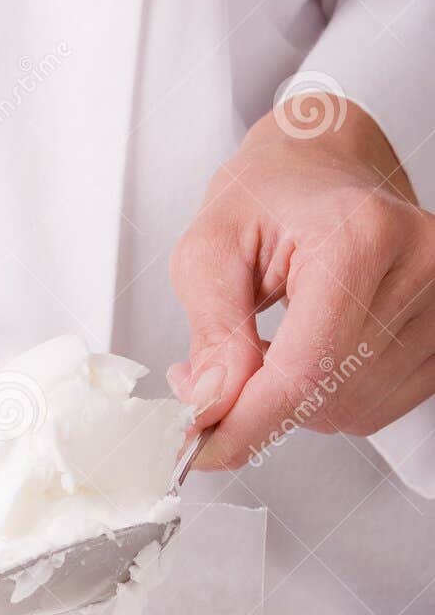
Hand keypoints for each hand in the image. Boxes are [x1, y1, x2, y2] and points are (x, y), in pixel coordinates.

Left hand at [169, 96, 434, 467]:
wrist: (322, 167)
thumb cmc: (267, 196)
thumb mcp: (209, 249)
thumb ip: (211, 334)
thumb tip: (212, 407)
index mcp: (358, 235)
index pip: (305, 371)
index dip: (247, 424)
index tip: (201, 447)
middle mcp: (417, 265)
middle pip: (329, 397)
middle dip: (260, 407)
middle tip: (219, 375)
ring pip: (353, 410)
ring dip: (296, 402)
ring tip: (271, 344)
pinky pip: (379, 407)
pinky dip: (330, 398)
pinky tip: (310, 352)